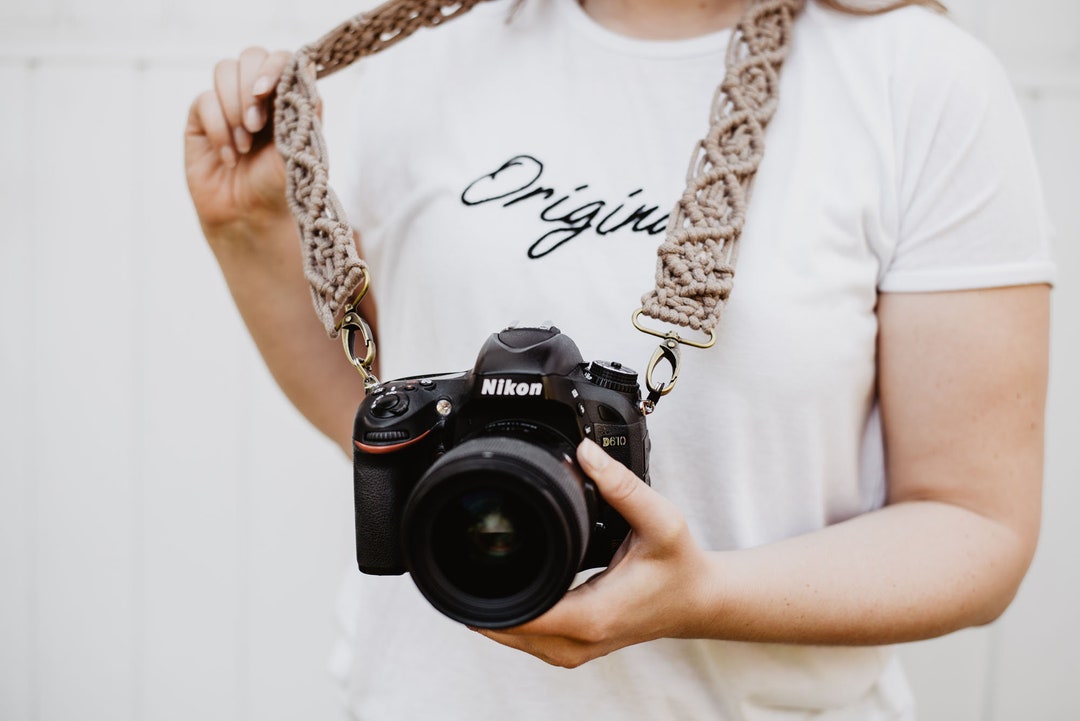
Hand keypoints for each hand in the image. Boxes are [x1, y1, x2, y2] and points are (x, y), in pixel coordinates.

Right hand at [184, 48, 296, 230]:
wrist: (249, 217)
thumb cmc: (278, 184)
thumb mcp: (301, 149)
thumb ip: (306, 109)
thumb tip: (308, 66)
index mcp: (285, 97)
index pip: (278, 59)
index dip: (272, 68)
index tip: (266, 93)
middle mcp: (257, 95)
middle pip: (249, 56)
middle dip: (250, 87)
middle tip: (256, 125)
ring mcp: (228, 103)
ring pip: (224, 71)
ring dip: (234, 108)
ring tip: (244, 146)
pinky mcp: (202, 118)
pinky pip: (204, 101)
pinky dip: (219, 129)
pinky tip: (229, 158)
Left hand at [474, 439, 714, 667]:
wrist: (699, 601)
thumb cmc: (680, 566)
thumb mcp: (660, 520)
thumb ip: (622, 486)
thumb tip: (586, 453)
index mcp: (593, 615)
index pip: (521, 617)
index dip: (487, 596)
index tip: (465, 567)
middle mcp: (581, 640)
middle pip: (507, 631)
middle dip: (482, 598)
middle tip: (461, 556)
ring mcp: (578, 650)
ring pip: (516, 639)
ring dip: (495, 609)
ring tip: (474, 570)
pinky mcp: (578, 647)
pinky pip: (531, 638)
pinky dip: (514, 617)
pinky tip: (506, 588)